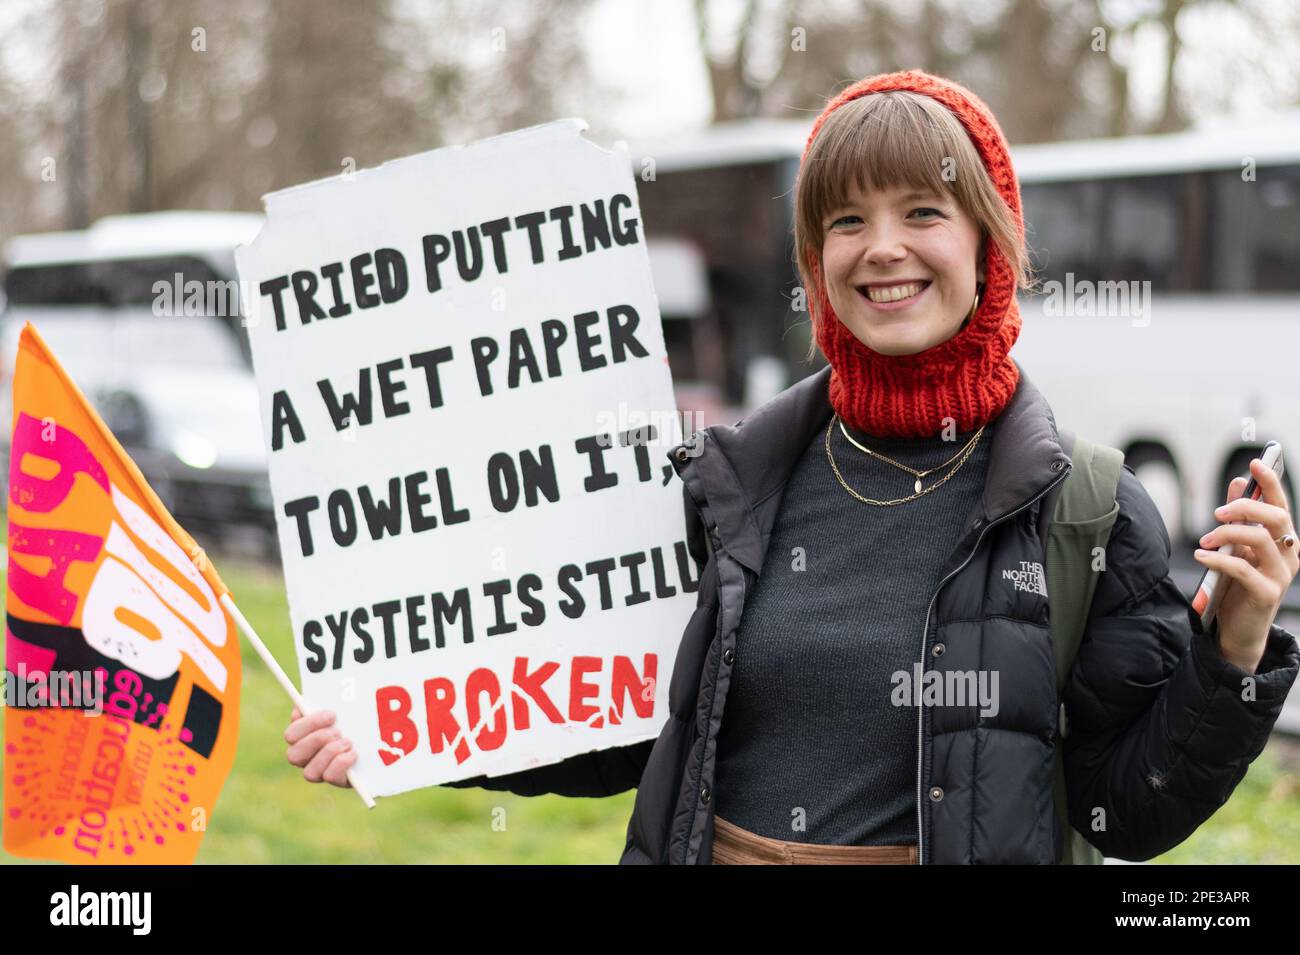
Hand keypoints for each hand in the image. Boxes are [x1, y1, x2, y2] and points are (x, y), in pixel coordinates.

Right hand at [285, 705, 355, 786]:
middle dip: (316, 741)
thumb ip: (329, 699)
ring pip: (309, 772)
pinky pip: (330, 777)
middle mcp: (308, 757)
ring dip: (329, 753)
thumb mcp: (345, 705)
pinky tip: (353, 753)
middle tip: (337, 731)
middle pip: (293, 756)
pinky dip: (341, 764)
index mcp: (304, 736)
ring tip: (347, 741)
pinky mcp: (339, 780)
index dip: (307, 724)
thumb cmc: (358, 716)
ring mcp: (322, 771)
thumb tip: (310, 697)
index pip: (291, 734)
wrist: (383, 737)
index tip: (331, 714)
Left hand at [1195, 457, 1299, 672]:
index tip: (1255, 463)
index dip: (1271, 483)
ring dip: (1227, 534)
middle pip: (1276, 518)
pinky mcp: (1267, 593)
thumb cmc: (1238, 585)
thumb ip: (1239, 518)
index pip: (1281, 505)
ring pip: (1260, 540)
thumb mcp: (1238, 547)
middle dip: (1245, 508)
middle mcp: (1289, 554)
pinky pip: (1243, 568)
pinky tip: (1202, 556)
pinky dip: (1219, 558)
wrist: (1239, 629)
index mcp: (1284, 540)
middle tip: (1216, 513)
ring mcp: (1281, 575)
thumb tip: (1238, 482)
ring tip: (1204, 540)